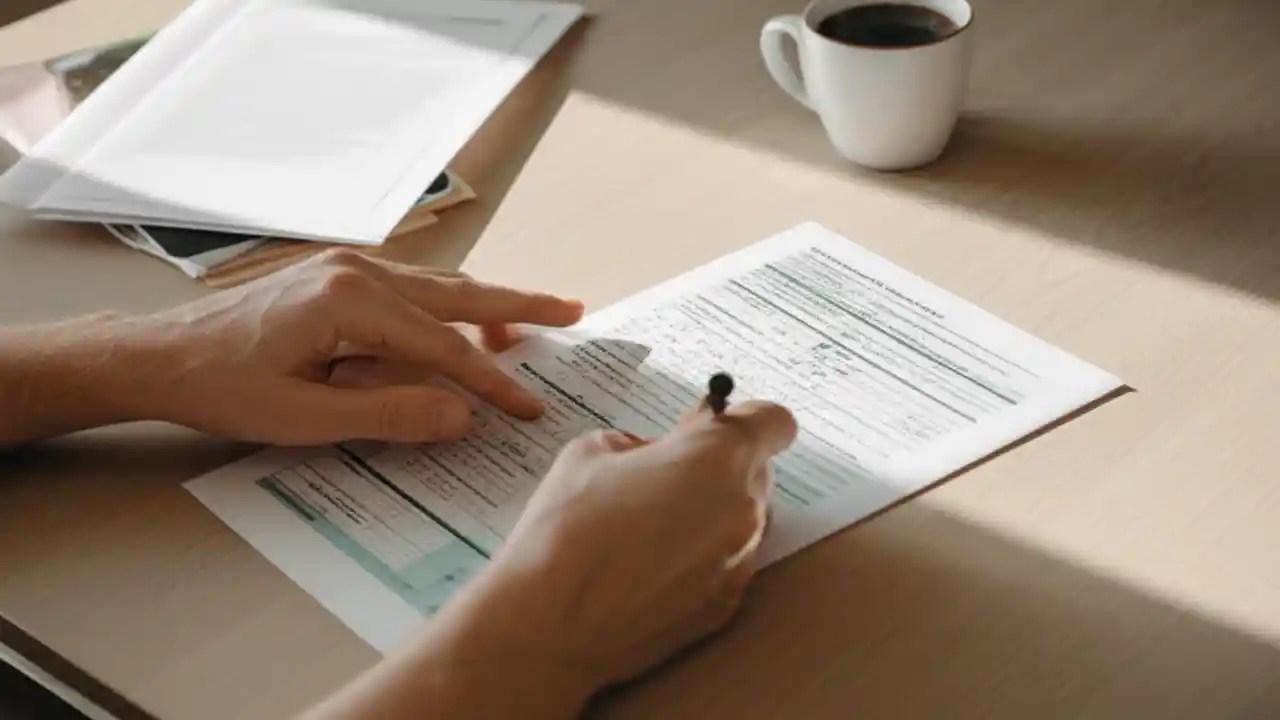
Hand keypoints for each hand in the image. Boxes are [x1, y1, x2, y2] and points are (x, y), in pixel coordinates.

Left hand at [129, 250, 582, 444]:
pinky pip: (411, 286)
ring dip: (487, 304)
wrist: (159, 356)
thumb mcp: (304, 418)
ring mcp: (346, 265)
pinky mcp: (337, 275)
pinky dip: (450, 303)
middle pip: (457, 292)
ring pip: (438, 284)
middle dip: (519, 305)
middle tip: (574, 311)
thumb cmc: (223, 389)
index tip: (529, 407)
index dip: (492, 380)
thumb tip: (461, 414)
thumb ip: (388, 413)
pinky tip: (463, 322)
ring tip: (533, 325)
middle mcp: (356, 270)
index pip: (445, 345)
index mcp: (350, 300)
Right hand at [443, 399, 798, 697]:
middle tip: (667, 474)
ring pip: (743, 518)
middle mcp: (741, 510)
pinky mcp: (726, 606)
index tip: (714, 424)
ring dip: (712, 511)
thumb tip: (663, 452)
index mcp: (715, 458)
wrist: (548, 625)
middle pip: (757, 470)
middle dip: (720, 465)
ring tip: (652, 525)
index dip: (746, 418)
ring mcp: (738, 563)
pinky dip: (702, 555)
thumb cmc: (565, 530)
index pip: (774, 421)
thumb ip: (647, 442)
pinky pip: (728, 562)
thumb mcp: (593, 451)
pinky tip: (652, 565)